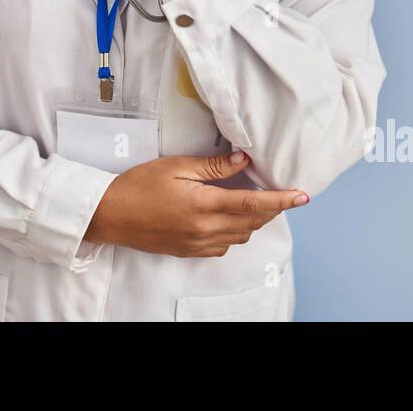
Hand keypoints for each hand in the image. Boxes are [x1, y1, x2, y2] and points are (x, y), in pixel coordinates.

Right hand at [83, 151, 309, 257]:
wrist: (110, 215)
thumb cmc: (139, 186)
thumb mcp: (176, 166)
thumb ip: (213, 167)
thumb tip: (243, 161)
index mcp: (205, 206)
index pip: (254, 204)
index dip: (281, 200)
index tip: (302, 196)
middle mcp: (206, 230)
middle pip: (252, 222)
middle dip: (270, 208)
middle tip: (277, 191)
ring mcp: (198, 244)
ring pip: (241, 236)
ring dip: (252, 220)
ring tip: (251, 200)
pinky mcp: (190, 252)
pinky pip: (224, 245)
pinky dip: (233, 232)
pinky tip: (225, 216)